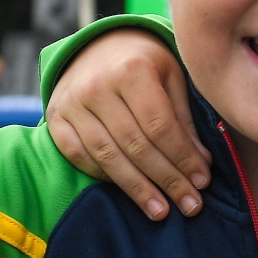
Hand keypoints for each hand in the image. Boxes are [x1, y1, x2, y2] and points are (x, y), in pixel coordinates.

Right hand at [47, 29, 209, 219]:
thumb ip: (184, 118)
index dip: (182, 158)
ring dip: (138, 188)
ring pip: (107, 156)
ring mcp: (71, 104)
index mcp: (132, 70)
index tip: (202, 182)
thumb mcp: (172, 76)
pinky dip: (106, 177)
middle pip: (136, 145)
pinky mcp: (55, 118)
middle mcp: (97, 86)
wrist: (97, 46)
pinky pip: (80, 156)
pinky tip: (129, 191)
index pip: (160, 126)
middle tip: (190, 205)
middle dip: (167, 179)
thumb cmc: (145, 63)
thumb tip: (200, 165)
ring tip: (162, 211)